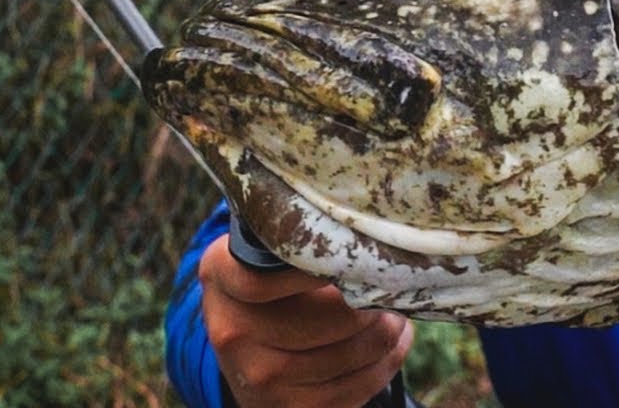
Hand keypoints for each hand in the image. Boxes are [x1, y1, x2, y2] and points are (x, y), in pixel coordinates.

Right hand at [198, 234, 413, 407]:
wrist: (244, 346)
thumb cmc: (270, 283)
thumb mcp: (261, 251)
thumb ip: (294, 236)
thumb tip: (362, 228)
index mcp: (221, 276)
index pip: (267, 278)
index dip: (321, 269)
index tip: (357, 256)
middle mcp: (231, 331)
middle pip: (328, 319)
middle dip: (375, 304)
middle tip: (394, 289)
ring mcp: (257, 377)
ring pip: (349, 355)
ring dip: (389, 334)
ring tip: (397, 314)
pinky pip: (354, 389)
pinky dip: (385, 365)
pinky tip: (393, 344)